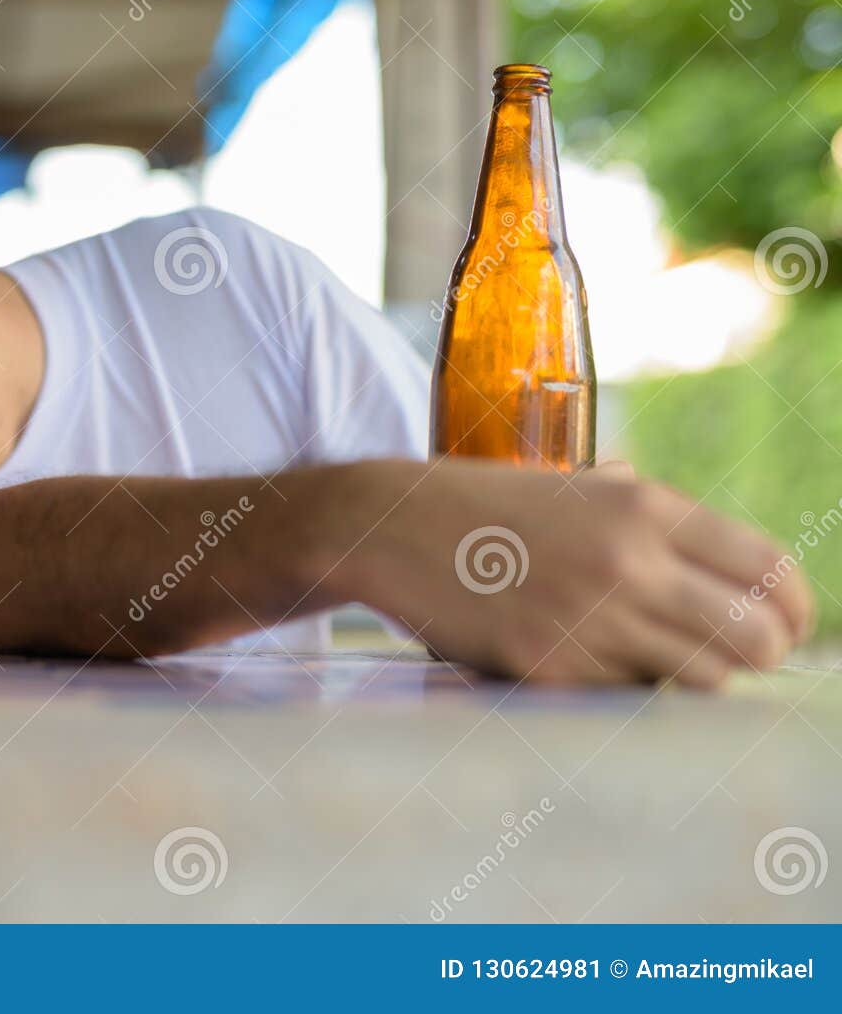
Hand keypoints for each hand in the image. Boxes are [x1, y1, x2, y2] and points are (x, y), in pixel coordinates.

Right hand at [342, 457, 814, 688]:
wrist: (390, 527)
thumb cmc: (482, 504)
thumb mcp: (575, 486)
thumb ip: (645, 515)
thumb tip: (714, 559)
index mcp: (644, 507)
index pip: (770, 570)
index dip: (792, 608)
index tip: (783, 622)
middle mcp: (629, 563)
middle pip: (754, 638)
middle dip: (756, 652)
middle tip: (732, 651)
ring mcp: (590, 620)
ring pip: (703, 678)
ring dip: (691, 673)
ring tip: (654, 652)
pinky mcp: (551, 668)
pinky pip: (627, 695)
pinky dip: (621, 684)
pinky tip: (584, 654)